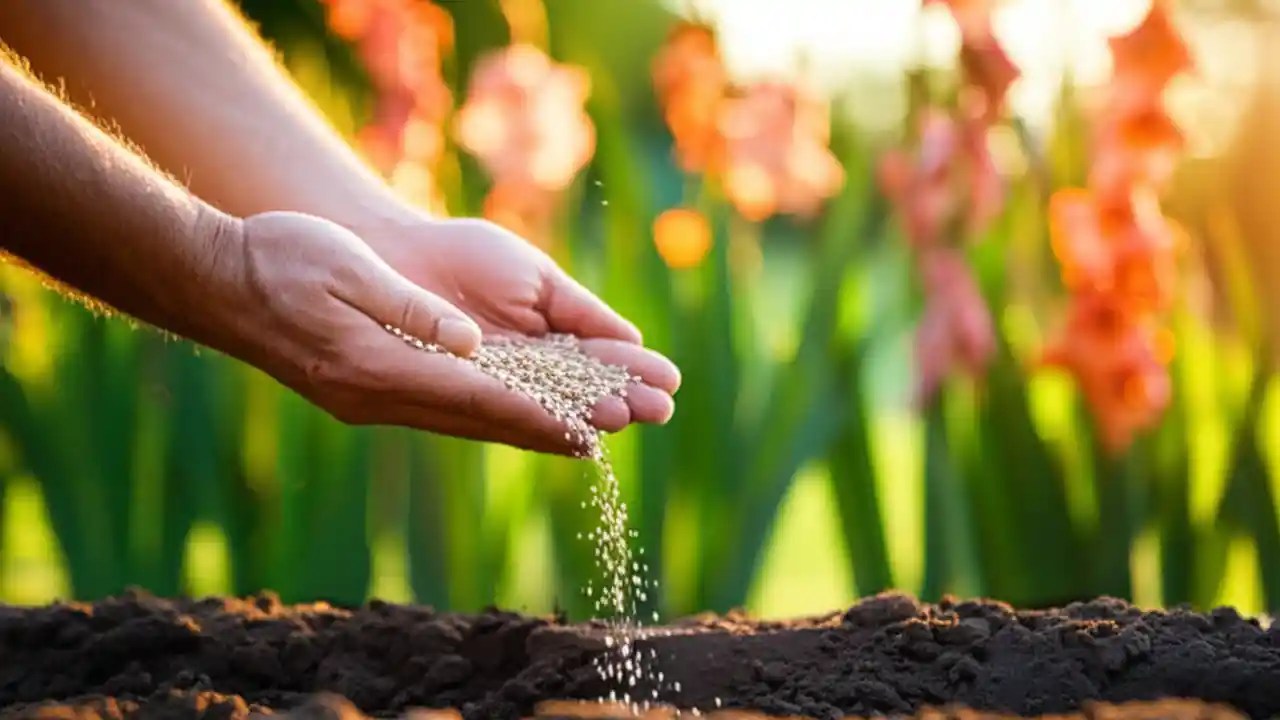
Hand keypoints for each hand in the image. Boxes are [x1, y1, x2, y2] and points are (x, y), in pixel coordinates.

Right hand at [214, 211, 658, 453]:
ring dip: (524, 426)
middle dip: (547, 428)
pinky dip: (489, 414)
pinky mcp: (370, 390)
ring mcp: (374, 398)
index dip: (537, 414)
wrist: (217, 282)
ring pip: (466, 420)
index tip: (589, 429)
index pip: (476, 399)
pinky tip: (515, 412)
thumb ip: (411, 308)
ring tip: (579, 433)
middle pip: (481, 420)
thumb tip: (471, 340)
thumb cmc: (279, 261)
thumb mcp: (345, 271)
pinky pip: (444, 409)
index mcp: (378, 368)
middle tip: (607, 439)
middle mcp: (381, 395)